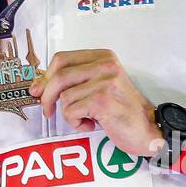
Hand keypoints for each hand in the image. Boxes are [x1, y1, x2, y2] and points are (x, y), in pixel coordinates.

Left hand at [28, 49, 163, 158]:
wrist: (148, 130)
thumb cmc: (121, 110)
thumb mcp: (98, 87)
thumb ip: (73, 81)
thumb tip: (37, 85)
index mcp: (102, 57)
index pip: (61, 58)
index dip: (45, 76)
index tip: (38, 90)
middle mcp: (105, 65)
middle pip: (59, 76)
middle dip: (47, 96)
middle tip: (48, 111)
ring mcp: (105, 82)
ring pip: (65, 97)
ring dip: (70, 114)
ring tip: (87, 118)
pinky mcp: (103, 101)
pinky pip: (71, 112)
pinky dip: (77, 123)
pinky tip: (92, 124)